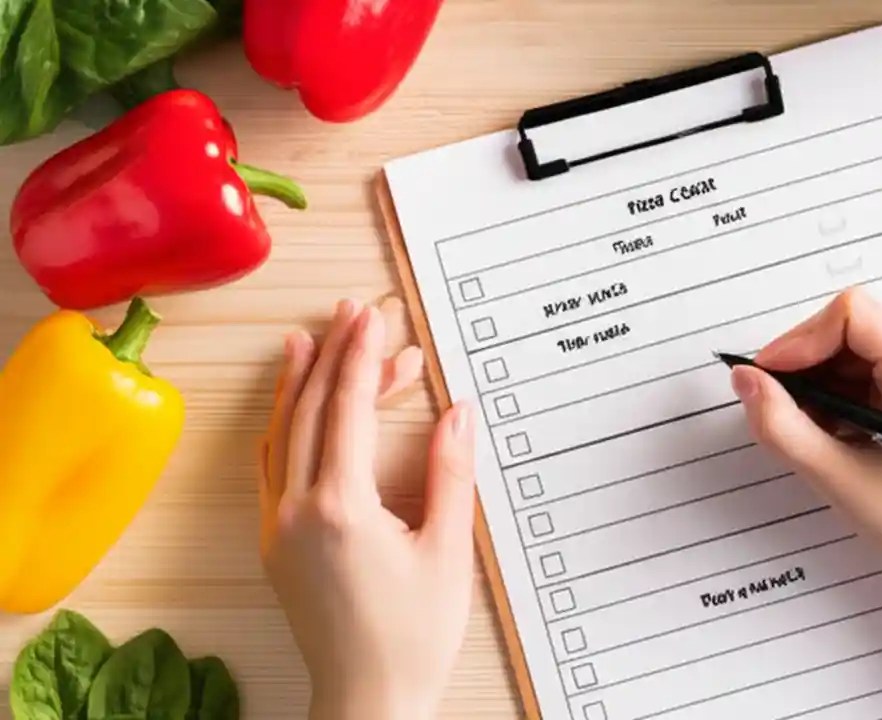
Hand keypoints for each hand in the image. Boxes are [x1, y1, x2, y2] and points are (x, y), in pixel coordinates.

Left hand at [259, 299, 475, 719]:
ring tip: (307, 341)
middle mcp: (298, 512)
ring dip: (299, 386)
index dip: (361, 357)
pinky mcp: (278, 544)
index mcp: (341, 508)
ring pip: (282, 436)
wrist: (369, 700)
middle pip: (310, 411)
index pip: (346, 409)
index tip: (372, 318)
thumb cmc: (412, 638)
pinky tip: (292, 411)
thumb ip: (450, 474)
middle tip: (350, 313)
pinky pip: (272, 468)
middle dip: (331, 356)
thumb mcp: (447, 551)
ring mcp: (281, 528)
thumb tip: (457, 413)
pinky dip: (283, 428)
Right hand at [729, 288, 881, 591]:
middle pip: (845, 329)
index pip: (849, 314)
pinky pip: (864, 371)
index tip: (767, 378)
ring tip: (808, 434)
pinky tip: (831, 437)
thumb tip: (745, 381)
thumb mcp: (840, 477)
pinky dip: (835, 397)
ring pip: (849, 350)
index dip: (800, 340)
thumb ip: (783, 427)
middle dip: (803, 366)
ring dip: (816, 385)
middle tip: (777, 412)